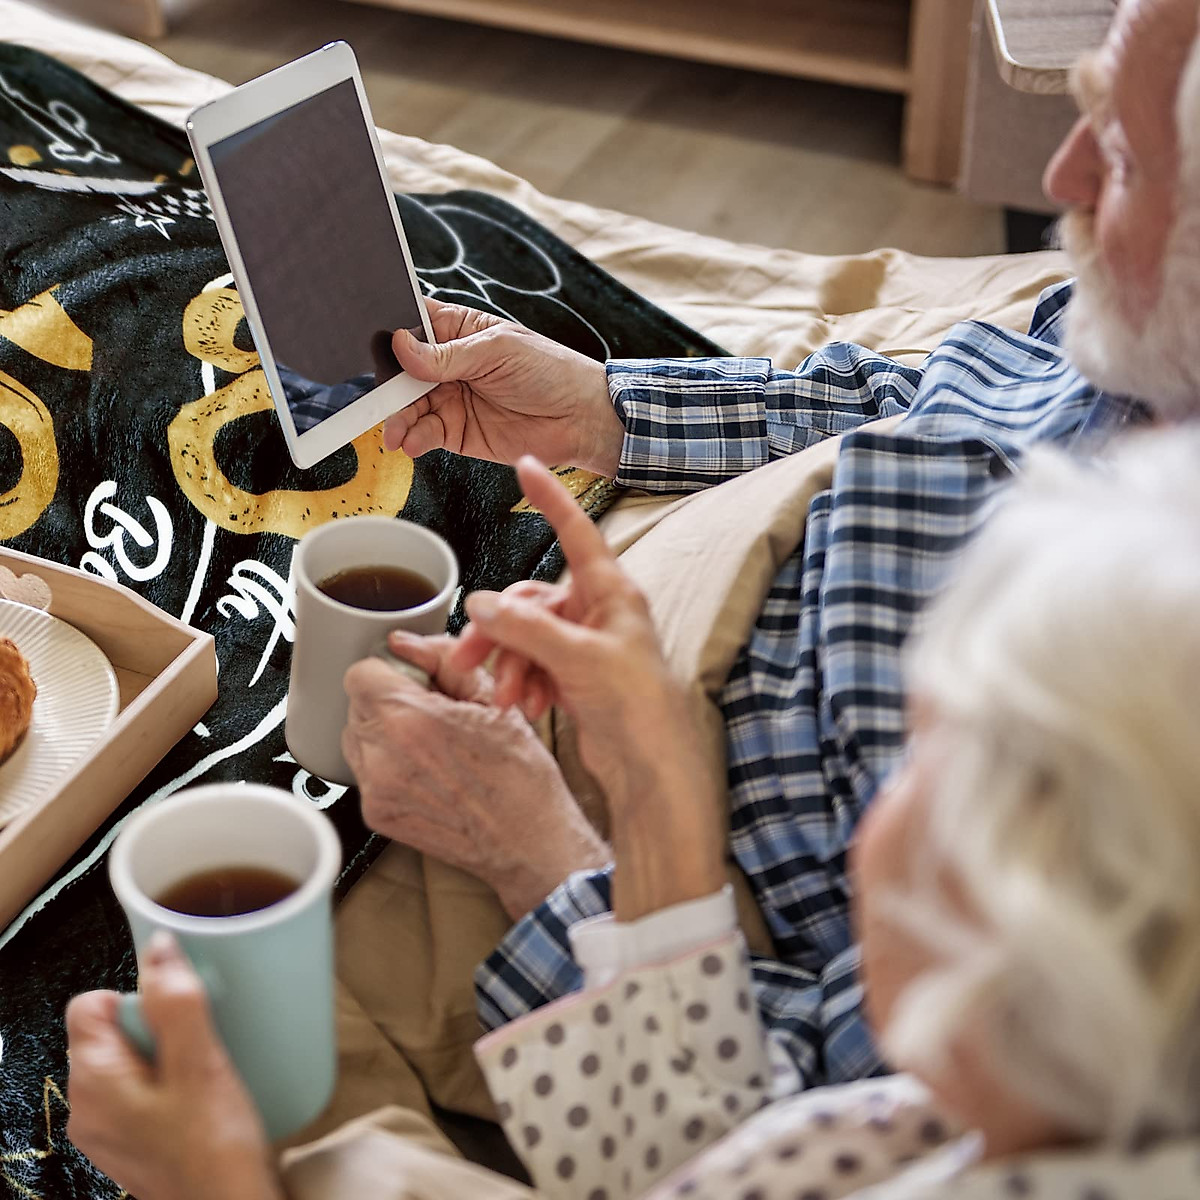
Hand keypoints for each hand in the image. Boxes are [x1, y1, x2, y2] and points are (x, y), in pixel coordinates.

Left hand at [66, 933, 281, 1199]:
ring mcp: (109, 1130)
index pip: (90, 1005)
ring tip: (210, 1067)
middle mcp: (89, 1107)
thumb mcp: (200, 1065)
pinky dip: (174, 1082)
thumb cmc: (213, 1152)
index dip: (137, 993)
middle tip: (204, 1039)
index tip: (179, 1004)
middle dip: (162, 1023)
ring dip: (172, 1052)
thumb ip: (177, 1003)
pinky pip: (146, 1090)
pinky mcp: (134, 1143)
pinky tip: (206, 1095)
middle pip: (115, 1030)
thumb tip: (159, 949)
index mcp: (93, 1080)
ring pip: (134, 1060)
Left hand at [342, 632, 609, 917]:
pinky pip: (366, 773)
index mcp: (411, 720)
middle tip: (433, 715)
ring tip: (432, 747)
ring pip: (358, 738)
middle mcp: (384, 757)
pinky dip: (389, 766)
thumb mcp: (493, 700)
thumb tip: (407, 642)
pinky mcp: (376, 815)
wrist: (529, 841)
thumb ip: (444, 658)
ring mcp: (376, 791)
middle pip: (357, 704)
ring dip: (384, 733)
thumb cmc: (520, 777)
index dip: (392, 671)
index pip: (361, 672)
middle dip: (389, 701)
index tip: (415, 681)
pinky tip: (429, 773)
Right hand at [384, 299, 624, 476]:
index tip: (378, 345)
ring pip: (408, 405)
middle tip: (382, 400)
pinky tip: (412, 442)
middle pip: (402, 370)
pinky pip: (425, 433)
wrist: (580, 419)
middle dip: (389, 384)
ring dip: (398, 418)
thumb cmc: (550, 371)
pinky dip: (414, 438)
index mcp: (459, 330)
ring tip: (397, 431)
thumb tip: (402, 346)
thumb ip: (448, 354)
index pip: (413, 323)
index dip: (392, 332)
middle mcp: (448, 364)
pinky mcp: (456, 431)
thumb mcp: (497, 351)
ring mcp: (450, 398)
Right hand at [449, 457, 726, 918]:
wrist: (652, 768)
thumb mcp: (579, 659)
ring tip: (506, 698)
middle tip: (467, 660)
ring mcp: (586, 644)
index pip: (576, 532)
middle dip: (498, 631)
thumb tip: (481, 604)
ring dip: (508, 665)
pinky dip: (522, 682)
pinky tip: (523, 707)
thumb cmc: (638, 704)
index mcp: (612, 592)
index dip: (552, 498)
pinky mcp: (575, 676)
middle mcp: (599, 611)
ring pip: (525, 637)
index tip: (528, 464)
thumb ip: (527, 628)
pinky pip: (532, 665)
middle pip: (529, 601)